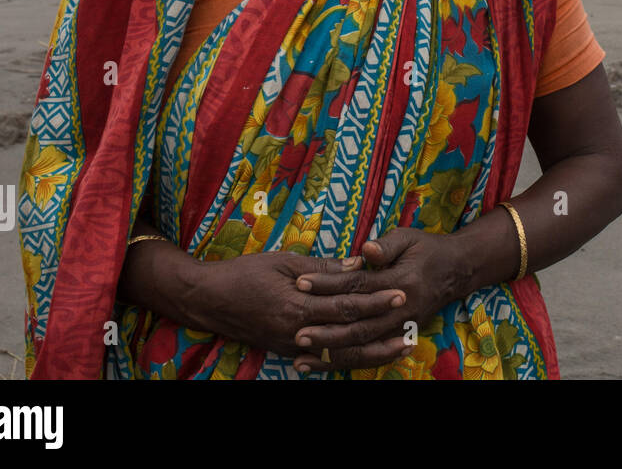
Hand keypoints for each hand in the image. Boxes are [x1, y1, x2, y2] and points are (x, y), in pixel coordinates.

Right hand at [192, 251, 408, 366]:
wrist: (208, 300)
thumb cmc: (244, 274)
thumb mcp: (284, 262)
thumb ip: (322, 268)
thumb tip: (358, 264)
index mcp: (298, 305)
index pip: (346, 306)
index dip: (376, 301)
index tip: (402, 294)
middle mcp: (298, 331)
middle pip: (349, 336)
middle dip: (383, 330)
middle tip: (413, 324)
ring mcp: (293, 346)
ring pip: (340, 354)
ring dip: (373, 353)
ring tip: (401, 348)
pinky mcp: (288, 351)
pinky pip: (323, 360)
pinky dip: (348, 360)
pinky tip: (368, 358)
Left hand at [289, 228, 467, 373]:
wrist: (457, 270)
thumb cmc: (427, 250)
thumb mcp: (408, 238)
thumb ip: (386, 245)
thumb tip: (366, 251)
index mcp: (401, 282)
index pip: (358, 285)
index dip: (328, 284)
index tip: (300, 282)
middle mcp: (402, 309)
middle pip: (359, 325)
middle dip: (327, 331)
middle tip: (297, 332)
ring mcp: (402, 326)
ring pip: (363, 345)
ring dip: (332, 351)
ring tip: (302, 354)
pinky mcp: (401, 335)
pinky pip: (370, 353)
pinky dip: (346, 360)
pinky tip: (322, 363)